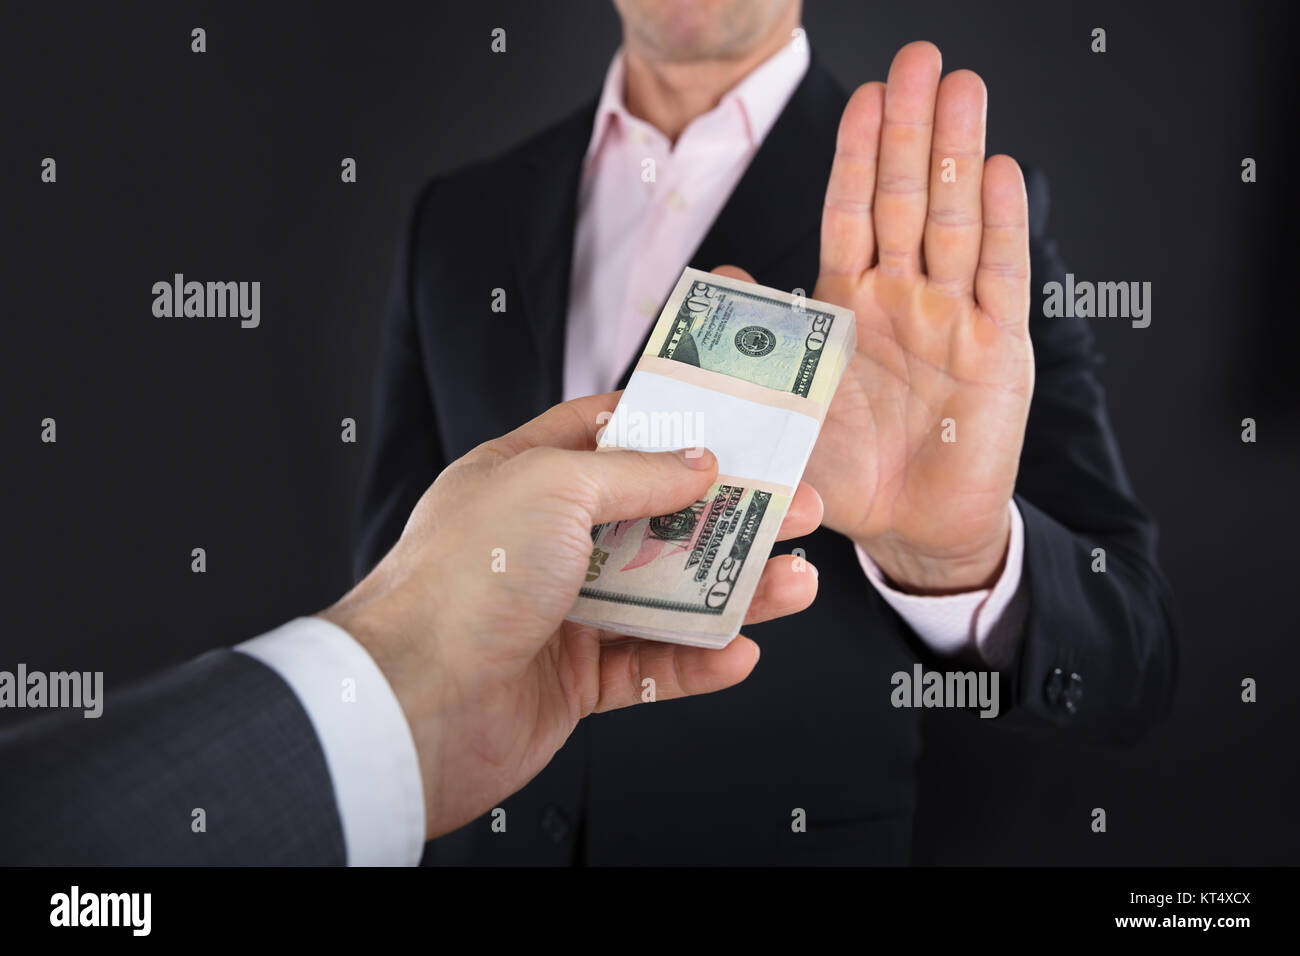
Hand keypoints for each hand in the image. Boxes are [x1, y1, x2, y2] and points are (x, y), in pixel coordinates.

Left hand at [319, 393, 821, 838]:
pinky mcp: (571, 681)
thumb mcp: (552, 486)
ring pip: (664, 597)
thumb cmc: (463, 578)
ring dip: (732, 591)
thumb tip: (698, 460)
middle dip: (728, 516)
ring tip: (795, 584)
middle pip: (654, 520)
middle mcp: (542, 541)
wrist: (412, 705)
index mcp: (521, 477)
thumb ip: (634, 474)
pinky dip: (698, 661)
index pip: (603, 435)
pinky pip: (649, 667)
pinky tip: (741, 652)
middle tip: (794, 510)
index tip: (734, 426)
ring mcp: (559, 612)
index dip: (669, 427)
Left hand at [724, 41, 1032, 594]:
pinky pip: (1001, 279)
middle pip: (906, 198)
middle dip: (912, 129)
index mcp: (850, 307)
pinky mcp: (997, 351)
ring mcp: (954, 319)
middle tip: (919, 59)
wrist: (909, 530)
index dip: (857, 154)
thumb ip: (761, 343)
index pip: (851, 213)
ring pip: (957, 221)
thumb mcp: (788, 408)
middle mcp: (904, 300)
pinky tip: (1001, 169)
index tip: (863, 95)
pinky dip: (1004, 227)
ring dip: (958, 155)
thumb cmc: (848, 472)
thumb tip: (724, 275)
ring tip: (962, 87)